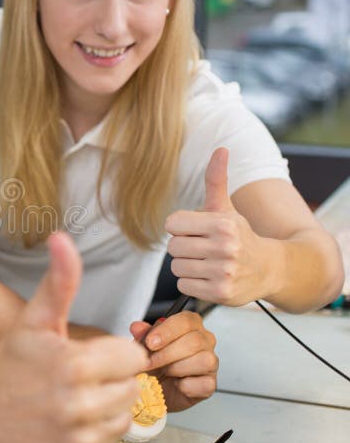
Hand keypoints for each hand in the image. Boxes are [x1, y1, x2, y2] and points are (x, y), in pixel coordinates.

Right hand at [0, 232, 148, 442]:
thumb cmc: (8, 368)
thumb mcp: (34, 321)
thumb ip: (59, 282)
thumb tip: (62, 240)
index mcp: (74, 366)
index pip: (133, 358)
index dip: (112, 355)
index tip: (87, 357)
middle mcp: (78, 408)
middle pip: (131, 390)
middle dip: (110, 382)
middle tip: (76, 380)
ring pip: (123, 421)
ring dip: (104, 412)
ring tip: (71, 404)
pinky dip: (91, 441)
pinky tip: (65, 429)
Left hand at [130, 312, 217, 411]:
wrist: (156, 389)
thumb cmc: (154, 363)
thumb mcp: (145, 347)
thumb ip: (142, 335)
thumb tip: (137, 327)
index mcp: (190, 325)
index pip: (186, 321)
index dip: (166, 331)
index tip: (150, 342)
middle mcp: (204, 340)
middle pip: (194, 341)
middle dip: (166, 354)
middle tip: (150, 362)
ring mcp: (211, 362)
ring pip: (202, 360)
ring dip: (176, 369)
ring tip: (164, 372)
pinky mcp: (211, 383)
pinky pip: (204, 383)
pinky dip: (185, 386)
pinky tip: (176, 384)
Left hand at [165, 147, 270, 305]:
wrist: (270, 269)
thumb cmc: (240, 235)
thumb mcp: (226, 208)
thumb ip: (216, 180)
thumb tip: (221, 149)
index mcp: (222, 223)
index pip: (172, 224)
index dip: (180, 227)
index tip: (196, 231)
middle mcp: (225, 247)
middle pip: (173, 247)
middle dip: (184, 247)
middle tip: (203, 249)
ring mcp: (223, 271)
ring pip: (177, 267)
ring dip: (187, 266)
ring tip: (207, 263)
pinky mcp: (221, 293)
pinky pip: (184, 286)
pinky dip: (192, 283)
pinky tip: (209, 277)